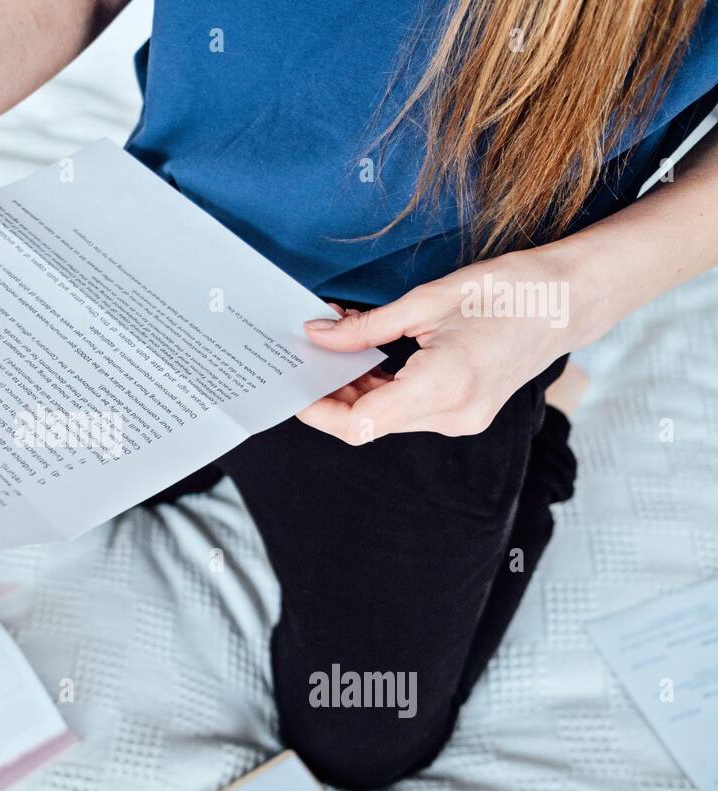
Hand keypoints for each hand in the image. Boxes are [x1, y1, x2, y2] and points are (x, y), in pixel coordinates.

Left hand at [297, 249, 603, 443]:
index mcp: (444, 386)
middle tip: (308, 359)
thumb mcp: (427, 300)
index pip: (360, 423)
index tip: (296, 386)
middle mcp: (454, 415)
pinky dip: (384, 390)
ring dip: (357, 392)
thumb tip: (317, 335)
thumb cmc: (509, 290)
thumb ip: (365, 327)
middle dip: (332, 396)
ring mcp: (463, 419)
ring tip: (338, 353)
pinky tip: (369, 362)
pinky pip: (410, 411)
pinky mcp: (467, 413)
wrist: (571, 299)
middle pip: (369, 424)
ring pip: (388, 419)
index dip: (319, 412)